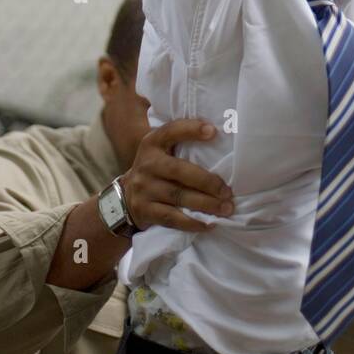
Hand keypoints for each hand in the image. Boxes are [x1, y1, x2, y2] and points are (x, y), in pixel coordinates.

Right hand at [119, 118, 233, 234]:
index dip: (191, 129)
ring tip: (226, 209)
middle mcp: (146, 164)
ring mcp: (143, 188)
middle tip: (227, 191)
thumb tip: (219, 139)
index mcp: (152, 143)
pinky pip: (171, 218)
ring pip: (178, 196)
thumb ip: (181, 143)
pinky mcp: (144, 210)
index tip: (213, 131)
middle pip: (178, 170)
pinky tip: (209, 224)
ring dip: (205, 204)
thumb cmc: (156, 169)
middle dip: (207, 181)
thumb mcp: (161, 151)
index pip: (171, 131)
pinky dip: (192, 222)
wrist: (125, 196)